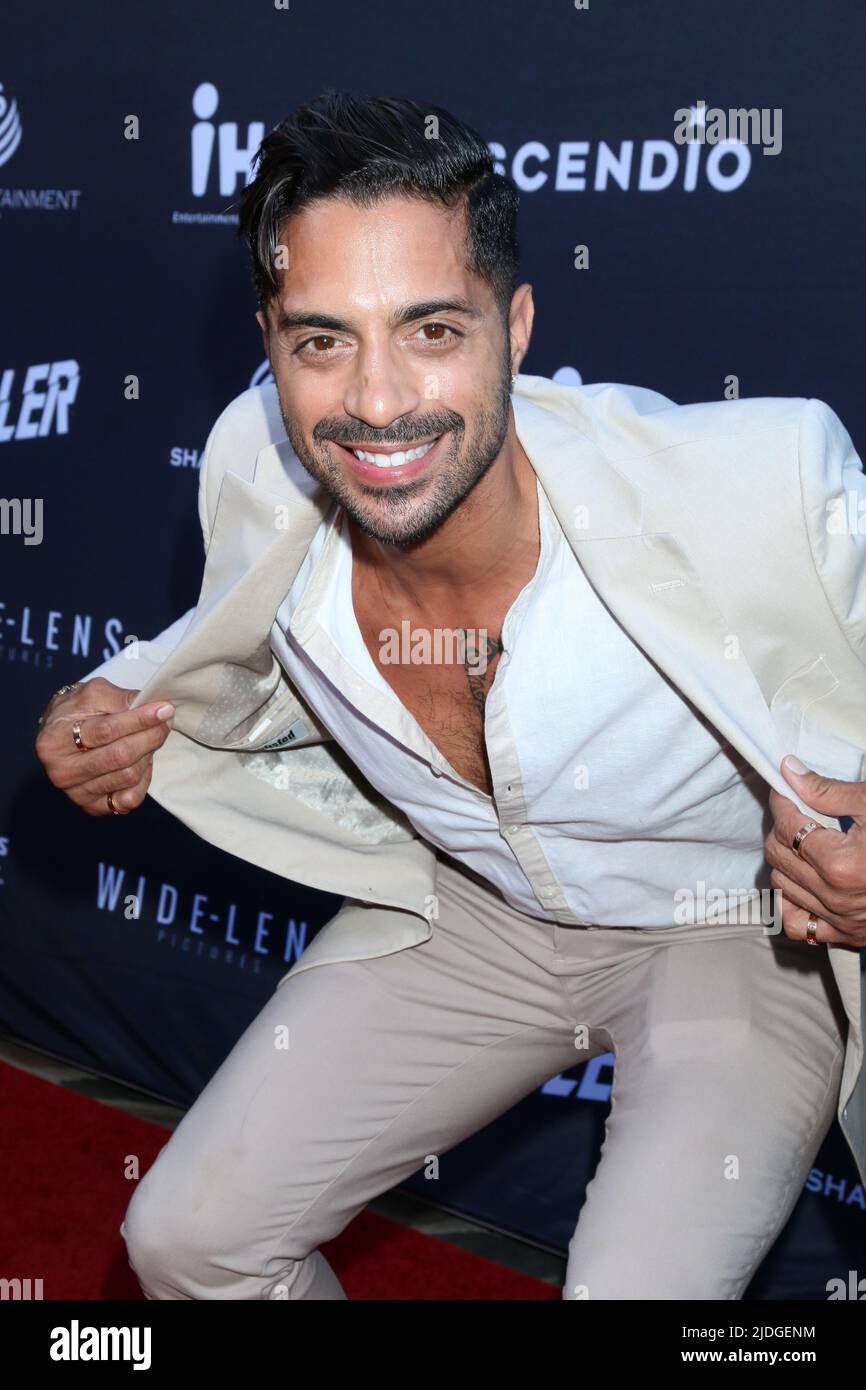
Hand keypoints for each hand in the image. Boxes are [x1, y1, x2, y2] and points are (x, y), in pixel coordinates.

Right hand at [35, 677, 174, 815]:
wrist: (60, 734)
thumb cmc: (77, 711)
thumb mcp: (93, 693)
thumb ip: (120, 698)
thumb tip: (155, 708)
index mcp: (55, 739)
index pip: (106, 731)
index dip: (140, 720)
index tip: (164, 710)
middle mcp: (62, 770)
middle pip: (120, 756)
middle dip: (151, 736)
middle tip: (165, 722)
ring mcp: (76, 793)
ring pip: (129, 777)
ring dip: (148, 755)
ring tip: (150, 738)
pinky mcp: (92, 807)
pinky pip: (129, 799)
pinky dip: (143, 780)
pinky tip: (142, 762)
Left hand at [764, 754, 865, 948]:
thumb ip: (828, 791)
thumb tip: (789, 771)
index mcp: (840, 864)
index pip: (787, 828)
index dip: (781, 804)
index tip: (785, 792)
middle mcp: (835, 897)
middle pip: (779, 857)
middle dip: (781, 829)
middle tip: (797, 814)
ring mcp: (840, 920)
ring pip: (782, 888)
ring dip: (785, 862)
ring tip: (803, 844)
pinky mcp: (847, 934)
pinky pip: (797, 925)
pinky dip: (791, 904)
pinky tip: (803, 884)